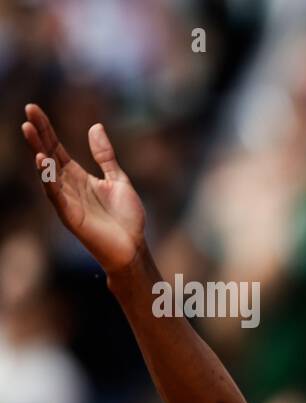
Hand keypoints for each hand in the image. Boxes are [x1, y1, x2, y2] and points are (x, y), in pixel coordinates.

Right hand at [20, 103, 145, 273]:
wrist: (134, 247)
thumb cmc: (126, 217)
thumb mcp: (117, 179)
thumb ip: (105, 155)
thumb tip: (95, 126)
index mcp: (78, 176)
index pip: (56, 147)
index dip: (46, 129)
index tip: (34, 108)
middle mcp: (68, 185)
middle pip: (49, 154)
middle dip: (38, 134)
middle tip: (28, 112)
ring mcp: (67, 200)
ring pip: (48, 172)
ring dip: (39, 151)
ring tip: (29, 130)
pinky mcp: (70, 215)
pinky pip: (56, 194)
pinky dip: (48, 178)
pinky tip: (42, 161)